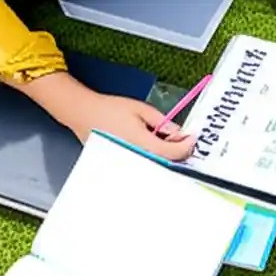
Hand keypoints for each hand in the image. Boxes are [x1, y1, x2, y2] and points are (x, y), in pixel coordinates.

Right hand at [58, 84, 196, 160]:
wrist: (84, 113)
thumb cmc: (111, 109)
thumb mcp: (142, 110)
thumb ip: (162, 122)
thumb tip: (178, 132)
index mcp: (140, 143)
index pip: (171, 153)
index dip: (185, 146)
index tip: (191, 137)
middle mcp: (134, 157)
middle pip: (165, 163)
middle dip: (178, 152)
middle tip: (181, 138)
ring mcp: (126, 162)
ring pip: (155, 166)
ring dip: (166, 155)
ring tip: (166, 139)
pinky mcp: (121, 163)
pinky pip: (143, 164)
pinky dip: (153, 157)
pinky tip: (153, 145)